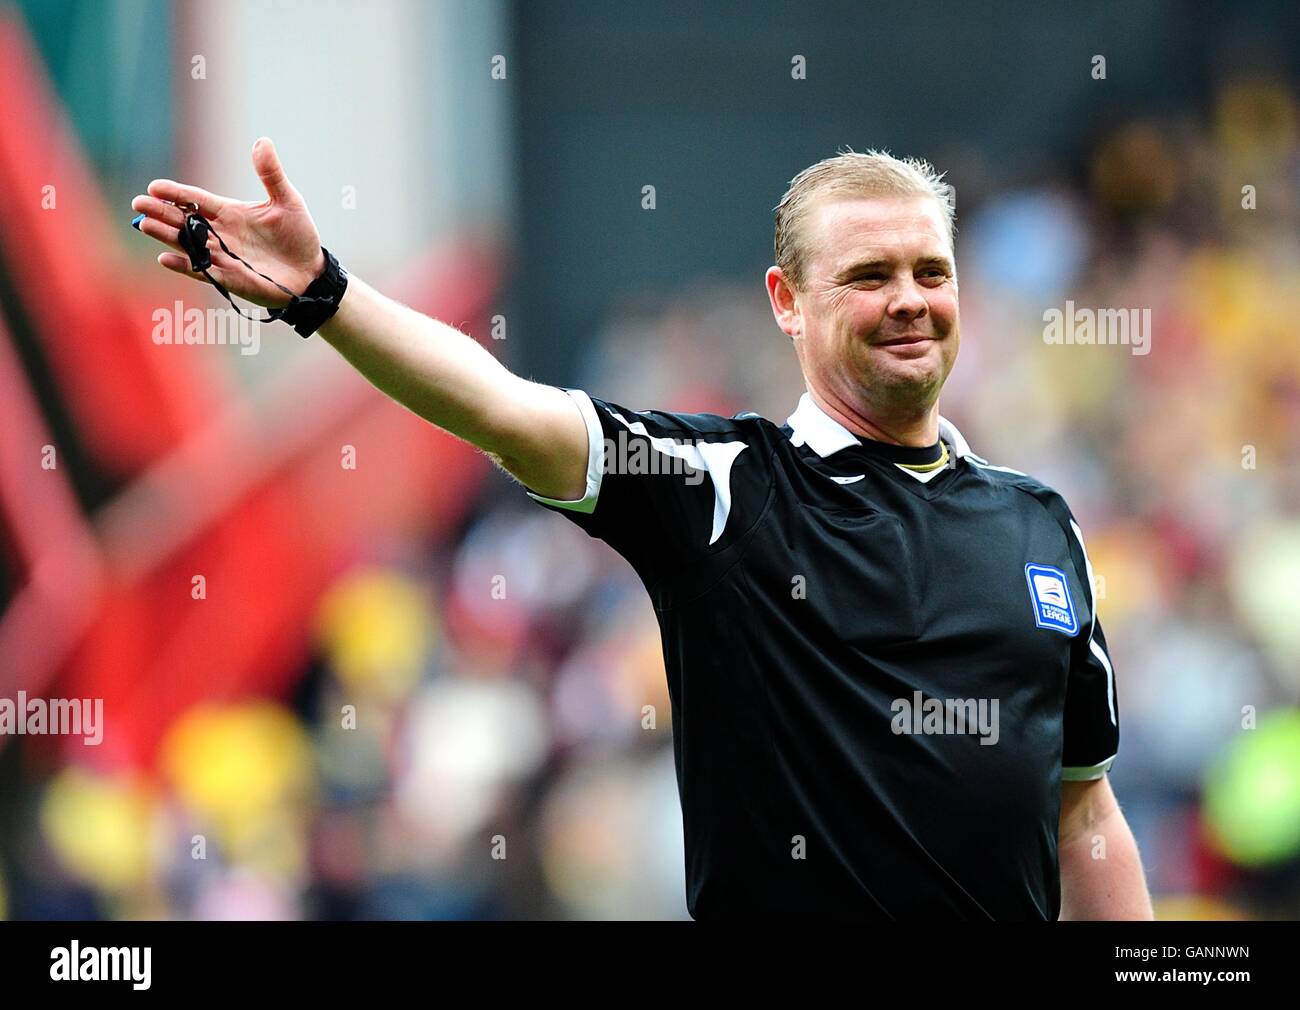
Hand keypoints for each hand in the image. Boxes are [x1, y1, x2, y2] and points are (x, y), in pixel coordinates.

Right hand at [131, 137, 324, 306]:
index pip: (196, 199)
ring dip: (167, 236)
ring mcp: (223, 256)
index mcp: (229, 212)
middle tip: (138, 204)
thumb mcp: (287, 201)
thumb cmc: (298, 235)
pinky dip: (185, 265)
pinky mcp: (230, 278)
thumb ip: (271, 174)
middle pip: (184, 220)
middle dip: (161, 212)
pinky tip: (167, 258)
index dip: (176, 193)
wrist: (311, 271)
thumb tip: (262, 141)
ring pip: (188, 244)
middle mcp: (220, 233)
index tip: (154, 187)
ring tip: (146, 226)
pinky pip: (203, 271)